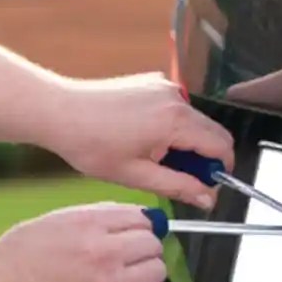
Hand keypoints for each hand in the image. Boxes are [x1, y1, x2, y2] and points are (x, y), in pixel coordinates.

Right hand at [0, 203, 165, 281]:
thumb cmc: (9, 268)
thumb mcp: (47, 225)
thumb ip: (92, 218)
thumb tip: (130, 217)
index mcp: (88, 226)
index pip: (141, 218)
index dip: (137, 225)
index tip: (131, 232)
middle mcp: (105, 256)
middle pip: (153, 245)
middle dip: (142, 247)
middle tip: (126, 255)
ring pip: (155, 274)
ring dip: (142, 273)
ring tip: (117, 277)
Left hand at [47, 73, 234, 209]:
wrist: (60, 111)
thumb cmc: (90, 142)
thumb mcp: (136, 175)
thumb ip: (178, 187)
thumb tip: (206, 198)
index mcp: (175, 121)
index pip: (221, 147)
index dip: (220, 172)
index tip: (207, 188)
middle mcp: (176, 98)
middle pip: (213, 132)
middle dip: (203, 159)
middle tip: (179, 179)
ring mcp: (164, 87)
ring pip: (195, 122)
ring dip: (185, 144)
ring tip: (153, 159)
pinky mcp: (153, 83)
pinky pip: (177, 109)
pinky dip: (172, 128)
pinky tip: (144, 140)